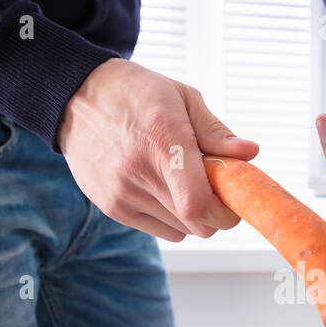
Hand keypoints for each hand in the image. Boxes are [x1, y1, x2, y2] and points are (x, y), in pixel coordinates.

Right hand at [57, 58, 257, 240]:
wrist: (76, 100)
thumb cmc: (136, 95)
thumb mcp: (181, 97)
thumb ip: (215, 131)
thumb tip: (250, 153)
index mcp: (162, 137)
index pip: (199, 203)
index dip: (225, 211)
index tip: (235, 198)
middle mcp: (138, 170)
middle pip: (197, 223)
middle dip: (217, 213)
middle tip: (216, 189)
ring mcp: (122, 193)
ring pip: (182, 230)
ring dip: (194, 215)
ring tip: (184, 182)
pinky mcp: (112, 208)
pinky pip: (160, 231)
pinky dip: (172, 218)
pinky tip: (163, 189)